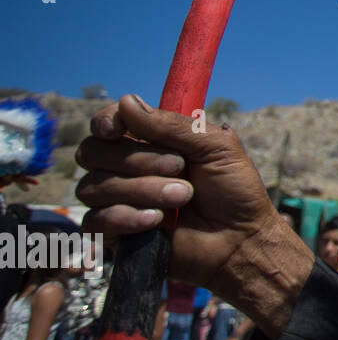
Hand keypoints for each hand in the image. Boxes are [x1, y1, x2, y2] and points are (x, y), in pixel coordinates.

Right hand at [75, 95, 311, 332]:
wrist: (242, 239)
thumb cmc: (234, 191)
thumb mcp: (216, 147)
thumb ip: (172, 125)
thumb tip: (125, 101)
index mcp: (150, 143)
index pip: (106, 125)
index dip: (105, 123)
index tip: (117, 130)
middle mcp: (127, 169)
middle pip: (93, 153)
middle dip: (136, 159)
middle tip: (180, 168)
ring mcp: (119, 201)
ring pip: (93, 187)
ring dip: (142, 190)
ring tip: (182, 197)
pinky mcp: (116, 234)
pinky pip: (95, 221)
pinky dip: (127, 217)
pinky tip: (158, 222)